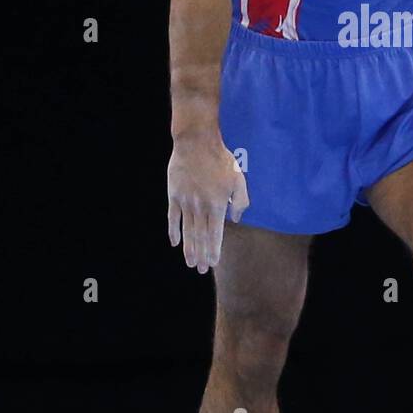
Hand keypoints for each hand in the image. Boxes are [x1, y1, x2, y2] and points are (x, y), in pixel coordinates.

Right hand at [167, 136, 249, 272]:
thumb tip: (235, 219)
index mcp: (217, 205)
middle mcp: (200, 208)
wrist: (196, 142)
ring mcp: (185, 203)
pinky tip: (174, 242)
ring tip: (189, 262)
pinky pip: (172, 218)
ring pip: (187, 231)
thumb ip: (240, 201)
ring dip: (188, 248)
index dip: (213, 250)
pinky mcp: (174, 195)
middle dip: (200, 255)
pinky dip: (173, 231)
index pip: (215, 234)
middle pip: (200, 237)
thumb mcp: (239, 179)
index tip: (212, 263)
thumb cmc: (221, 159)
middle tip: (199, 269)